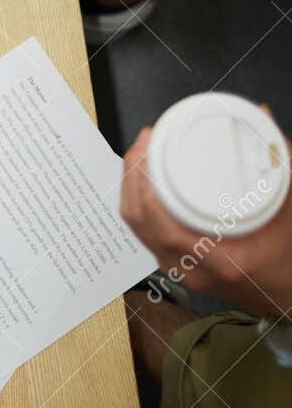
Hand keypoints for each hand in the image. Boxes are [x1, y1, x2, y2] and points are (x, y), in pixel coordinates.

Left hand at [121, 123, 291, 319]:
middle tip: (143, 144)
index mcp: (221, 261)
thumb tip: (262, 114)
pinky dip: (137, 204)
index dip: (147, 191)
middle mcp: (193, 269)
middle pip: (141, 223)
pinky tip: (140, 181)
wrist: (284, 293)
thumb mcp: (287, 208)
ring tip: (140, 154)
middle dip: (132, 178)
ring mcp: (179, 270)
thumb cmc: (286, 254)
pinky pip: (143, 233)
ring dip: (131, 188)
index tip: (146, 155)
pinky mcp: (173, 266)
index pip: (165, 230)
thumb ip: (279, 163)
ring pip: (137, 228)